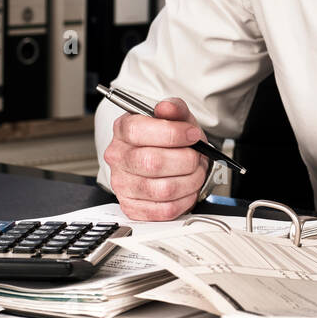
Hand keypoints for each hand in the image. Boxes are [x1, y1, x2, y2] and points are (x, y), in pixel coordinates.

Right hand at [103, 96, 209, 220]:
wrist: (168, 159)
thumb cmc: (170, 139)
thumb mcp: (176, 117)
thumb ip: (174, 108)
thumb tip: (167, 107)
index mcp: (124, 130)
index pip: (139, 131)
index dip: (172, 134)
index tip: (192, 135)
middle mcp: (118, 157)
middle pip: (152, 163)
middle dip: (187, 160)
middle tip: (198, 157)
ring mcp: (122, 184)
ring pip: (163, 189)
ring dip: (190, 181)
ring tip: (195, 172)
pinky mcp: (133, 207)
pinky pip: (165, 210)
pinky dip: (185, 200)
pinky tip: (187, 188)